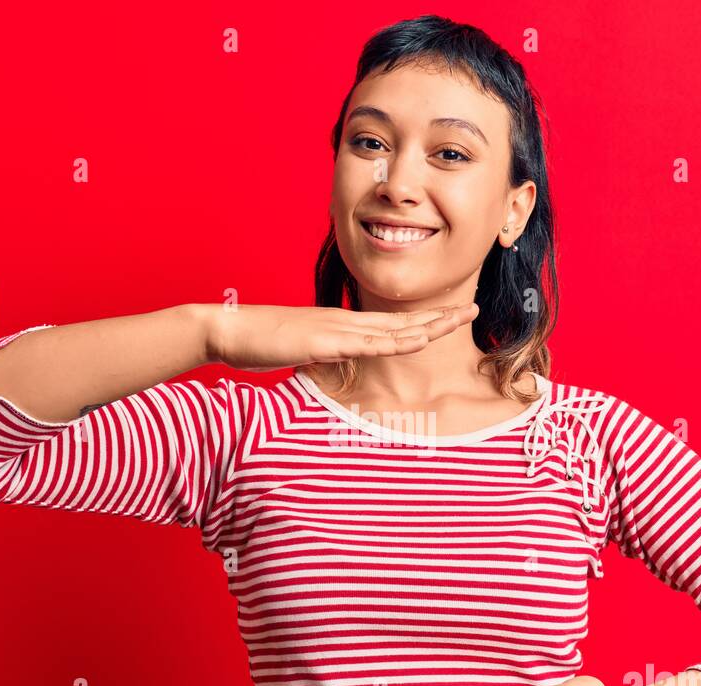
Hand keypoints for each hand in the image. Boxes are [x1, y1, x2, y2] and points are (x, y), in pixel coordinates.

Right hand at [200, 301, 478, 372]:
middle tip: (472, 307)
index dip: (422, 320)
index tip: (449, 317)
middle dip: (438, 315)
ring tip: (459, 317)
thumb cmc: (258, 342)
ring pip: (392, 328)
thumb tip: (338, 364)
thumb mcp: (301, 353)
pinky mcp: (324, 340)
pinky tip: (417, 340)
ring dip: (428, 325)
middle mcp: (345, 322)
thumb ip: (323, 357)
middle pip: (402, 320)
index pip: (391, 323)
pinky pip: (366, 343)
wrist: (228, 329)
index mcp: (342, 325)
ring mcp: (337, 329)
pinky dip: (395, 342)